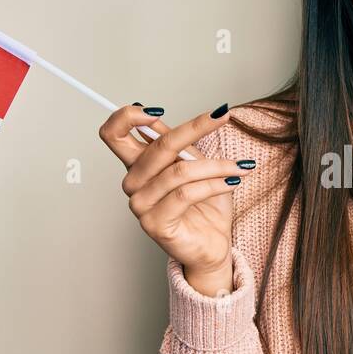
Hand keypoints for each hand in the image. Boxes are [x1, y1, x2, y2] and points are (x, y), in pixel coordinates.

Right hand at [98, 104, 251, 294]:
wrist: (212, 244)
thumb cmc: (205, 204)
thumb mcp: (194, 164)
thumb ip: (177, 142)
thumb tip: (159, 116)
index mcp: (137, 165)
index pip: (113, 133)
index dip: (128, 116)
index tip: (157, 109)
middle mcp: (133, 183)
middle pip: (157, 146)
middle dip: (194, 127)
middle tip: (223, 117)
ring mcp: (140, 205)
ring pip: (178, 171)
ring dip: (216, 165)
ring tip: (239, 166)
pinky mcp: (154, 224)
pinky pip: (186, 194)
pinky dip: (215, 184)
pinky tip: (234, 182)